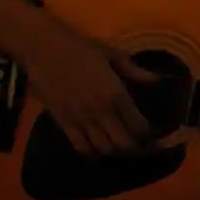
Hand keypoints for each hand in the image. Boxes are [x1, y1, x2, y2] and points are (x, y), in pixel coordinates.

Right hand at [22, 26, 158, 156]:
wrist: (42, 49)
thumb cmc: (79, 48)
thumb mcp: (112, 55)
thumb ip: (134, 71)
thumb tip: (156, 80)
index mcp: (116, 94)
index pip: (138, 126)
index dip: (149, 136)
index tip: (153, 136)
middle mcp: (100, 111)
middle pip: (123, 144)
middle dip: (135, 148)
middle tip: (139, 144)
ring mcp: (80, 119)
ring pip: (103, 149)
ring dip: (114, 150)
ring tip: (119, 144)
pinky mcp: (63, 123)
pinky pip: (80, 147)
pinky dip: (92, 151)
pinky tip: (97, 146)